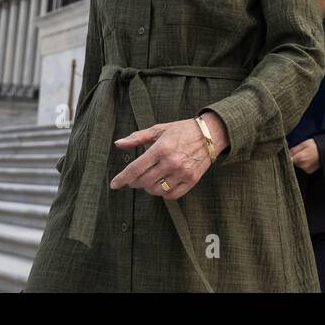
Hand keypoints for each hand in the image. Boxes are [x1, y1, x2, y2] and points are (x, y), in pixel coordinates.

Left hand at [110, 114, 225, 199]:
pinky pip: (171, 195)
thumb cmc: (182, 130)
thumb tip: (118, 144)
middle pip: (144, 182)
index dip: (122, 178)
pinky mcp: (191, 180)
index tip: (114, 184)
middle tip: (135, 178)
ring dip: (149, 188)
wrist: (210, 135)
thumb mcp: (159, 129)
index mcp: (161, 148)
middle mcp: (171, 162)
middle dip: (135, 182)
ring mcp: (182, 173)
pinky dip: (164, 193)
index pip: (136, 168)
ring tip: (150, 180)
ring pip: (157, 190)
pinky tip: (163, 185)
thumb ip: (137, 138)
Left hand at [289, 139, 320, 173]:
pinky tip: (308, 159)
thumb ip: (294, 150)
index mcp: (300, 157)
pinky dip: (303, 164)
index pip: (288, 160)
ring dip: (299, 161)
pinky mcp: (309, 171)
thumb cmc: (315, 146)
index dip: (288, 156)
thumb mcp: (304, 144)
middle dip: (294, 158)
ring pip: (297, 165)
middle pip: (293, 163)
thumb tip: (286, 153)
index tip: (290, 153)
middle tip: (300, 152)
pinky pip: (302, 167)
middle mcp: (303, 165)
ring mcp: (306, 169)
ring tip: (305, 155)